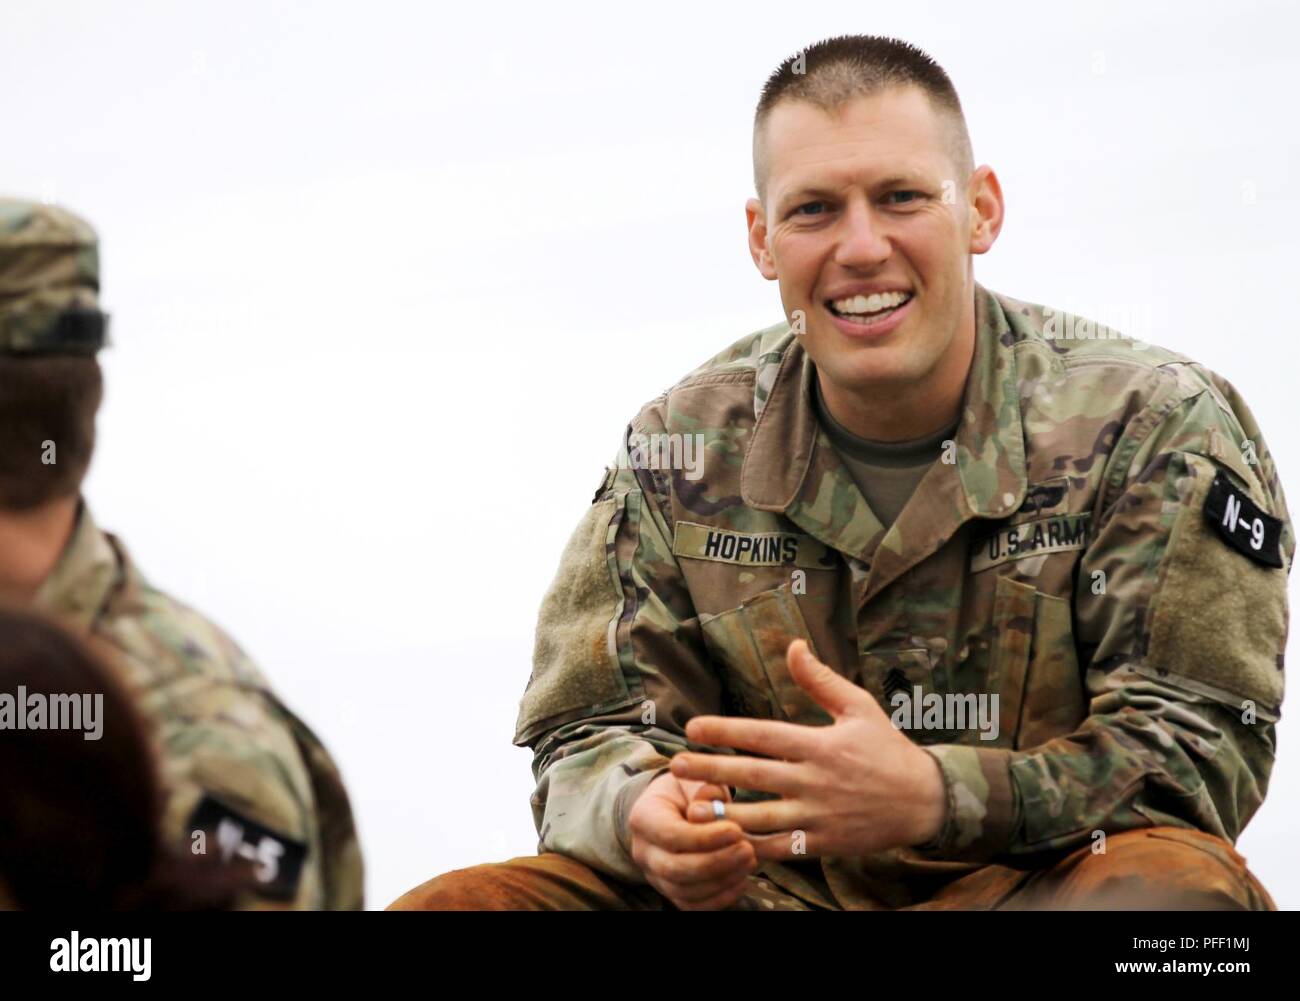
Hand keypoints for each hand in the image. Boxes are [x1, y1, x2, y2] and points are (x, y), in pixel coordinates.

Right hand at [627, 771, 757, 909]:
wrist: (673, 807)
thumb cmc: (687, 791)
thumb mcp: (694, 779)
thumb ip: (704, 789)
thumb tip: (709, 809)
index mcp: (644, 817)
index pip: (671, 835)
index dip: (706, 838)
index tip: (737, 830)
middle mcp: (644, 851)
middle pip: (676, 869)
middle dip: (717, 863)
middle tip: (748, 850)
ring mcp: (655, 876)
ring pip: (685, 892)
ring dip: (722, 881)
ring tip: (749, 861)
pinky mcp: (671, 892)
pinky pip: (693, 906)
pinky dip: (720, 898)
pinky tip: (740, 879)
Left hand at [670, 639, 946, 860]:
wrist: (924, 801)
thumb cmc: (887, 749)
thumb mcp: (859, 706)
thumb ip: (820, 680)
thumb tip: (793, 645)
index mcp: (820, 744)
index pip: (763, 735)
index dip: (724, 731)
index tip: (692, 728)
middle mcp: (815, 780)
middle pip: (754, 775)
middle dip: (712, 770)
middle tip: (675, 766)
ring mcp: (819, 815)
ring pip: (762, 817)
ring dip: (725, 812)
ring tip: (692, 807)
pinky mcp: (825, 843)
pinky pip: (783, 847)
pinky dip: (754, 846)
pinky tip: (726, 840)